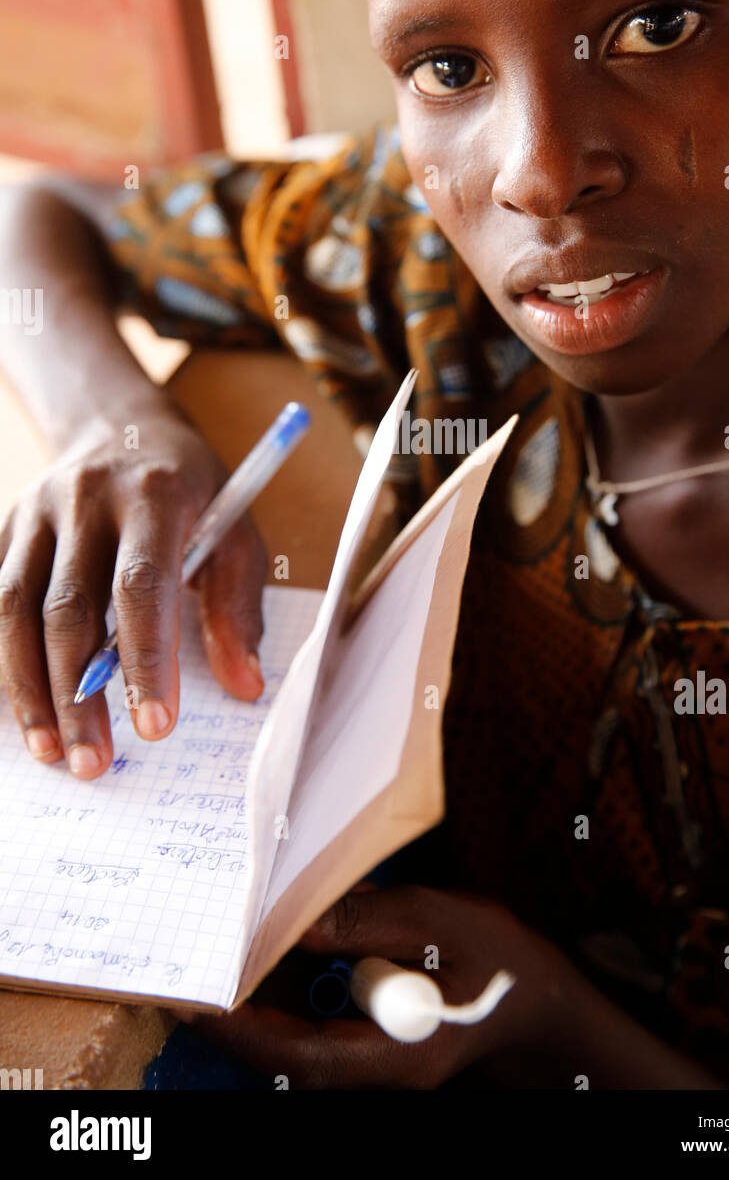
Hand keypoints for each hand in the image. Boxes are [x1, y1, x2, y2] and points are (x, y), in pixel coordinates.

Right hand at [0, 407, 266, 777]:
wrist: (123, 424)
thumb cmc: (193, 490)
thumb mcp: (236, 530)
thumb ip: (238, 606)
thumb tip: (245, 686)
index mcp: (154, 495)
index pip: (142, 586)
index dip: (146, 659)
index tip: (155, 726)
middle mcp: (85, 499)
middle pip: (69, 608)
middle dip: (78, 695)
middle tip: (93, 764)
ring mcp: (35, 512)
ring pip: (14, 609)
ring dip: (28, 688)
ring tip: (50, 750)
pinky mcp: (7, 528)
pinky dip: (1, 658)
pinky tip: (18, 709)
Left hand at [178, 884, 584, 1088]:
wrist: (538, 999)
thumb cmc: (500, 958)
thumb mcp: (442, 920)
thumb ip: (368, 922)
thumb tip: (294, 920)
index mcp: (398, 1054)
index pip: (302, 1056)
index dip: (242, 1030)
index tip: (199, 997)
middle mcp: (377, 1072)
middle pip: (288, 1056)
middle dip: (235, 1016)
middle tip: (191, 968)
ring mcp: (373, 1064)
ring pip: (296, 1043)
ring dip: (256, 1003)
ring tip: (219, 953)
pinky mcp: (369, 1046)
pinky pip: (313, 1029)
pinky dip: (285, 995)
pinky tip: (270, 954)